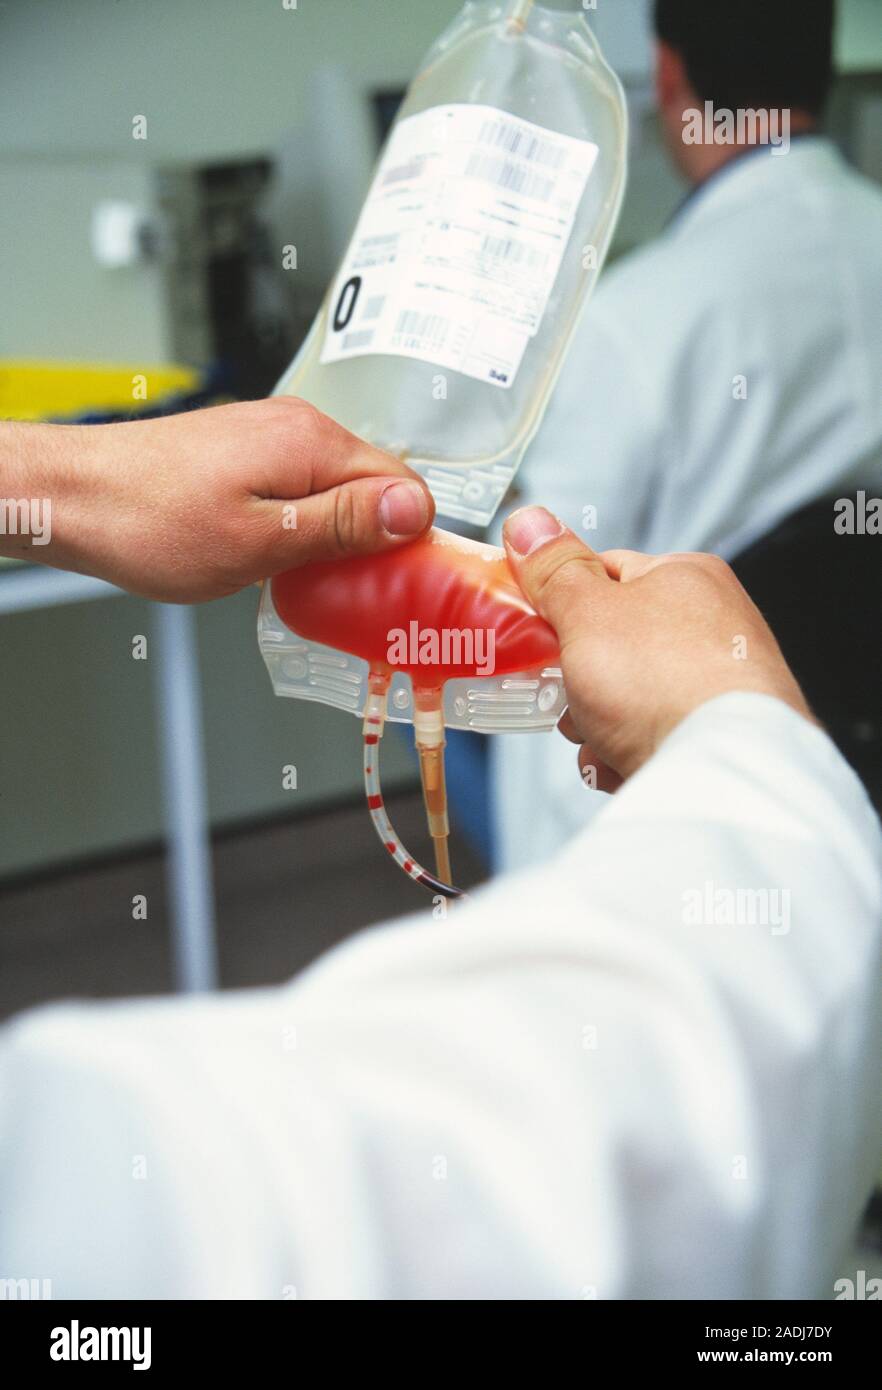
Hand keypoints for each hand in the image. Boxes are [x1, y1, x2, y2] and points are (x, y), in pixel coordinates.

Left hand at [1, 398, 434, 601]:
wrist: (73, 497)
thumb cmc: (150, 523)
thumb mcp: (261, 540)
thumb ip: (343, 522)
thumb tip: (415, 510)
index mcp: (312, 443)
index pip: (406, 487)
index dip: (409, 542)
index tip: (396, 586)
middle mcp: (299, 427)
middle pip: (376, 487)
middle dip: (375, 541)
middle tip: (351, 593)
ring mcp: (273, 435)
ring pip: (340, 490)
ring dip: (338, 536)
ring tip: (308, 578)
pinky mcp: (250, 451)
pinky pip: (305, 488)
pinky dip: (305, 524)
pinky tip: (280, 556)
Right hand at [502, 506, 813, 789]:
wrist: (723, 770)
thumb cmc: (663, 680)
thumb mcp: (588, 611)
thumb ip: (555, 570)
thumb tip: (529, 523)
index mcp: (685, 577)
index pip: (605, 572)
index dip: (561, 603)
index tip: (534, 632)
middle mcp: (712, 624)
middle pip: (611, 645)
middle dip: (579, 682)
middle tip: (573, 696)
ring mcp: (718, 685)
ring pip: (626, 701)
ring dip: (598, 727)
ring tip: (605, 738)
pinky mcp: (717, 736)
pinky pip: (651, 740)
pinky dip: (628, 755)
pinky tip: (626, 764)